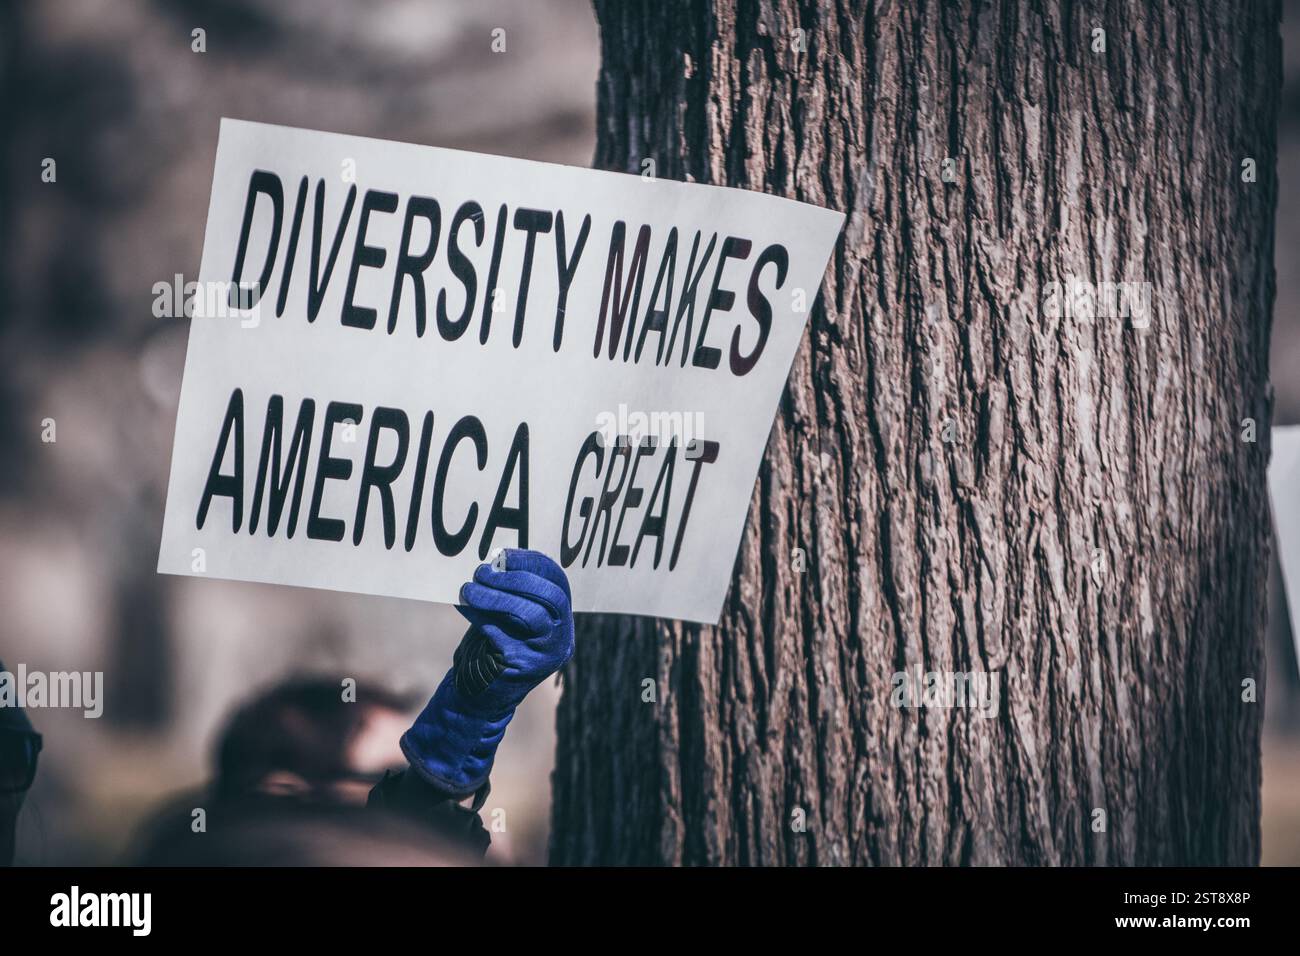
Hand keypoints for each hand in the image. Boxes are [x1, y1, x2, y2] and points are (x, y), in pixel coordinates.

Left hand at [400, 549, 573, 795]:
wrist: (477, 698)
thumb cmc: (491, 650)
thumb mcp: (506, 617)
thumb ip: (508, 593)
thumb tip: (494, 562)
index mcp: (560, 622)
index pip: (558, 584)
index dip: (533, 564)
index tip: (504, 554)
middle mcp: (561, 639)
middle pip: (550, 597)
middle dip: (515, 578)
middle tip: (482, 572)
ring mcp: (545, 656)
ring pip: (530, 614)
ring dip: (495, 596)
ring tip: (468, 589)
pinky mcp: (523, 669)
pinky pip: (503, 634)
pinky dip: (481, 617)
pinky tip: (465, 607)